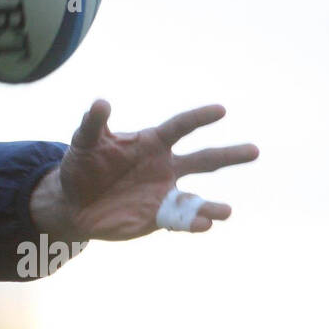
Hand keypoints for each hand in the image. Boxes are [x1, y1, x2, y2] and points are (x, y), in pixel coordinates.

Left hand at [31, 100, 258, 241]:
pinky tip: (204, 225)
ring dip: (212, 206)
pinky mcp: (159, 217)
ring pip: (196, 199)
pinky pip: (180, 221)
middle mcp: (166, 166)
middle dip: (229, 155)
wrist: (74, 203)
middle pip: (203, 160)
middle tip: (255, 150)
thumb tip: (101, 102)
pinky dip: (193, 224)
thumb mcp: (84, 141)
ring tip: (226, 211)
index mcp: (152, 142)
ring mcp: (165, 193)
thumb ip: (93, 123)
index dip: (198, 118)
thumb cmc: (82, 165)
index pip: (180, 127)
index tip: (220, 110)